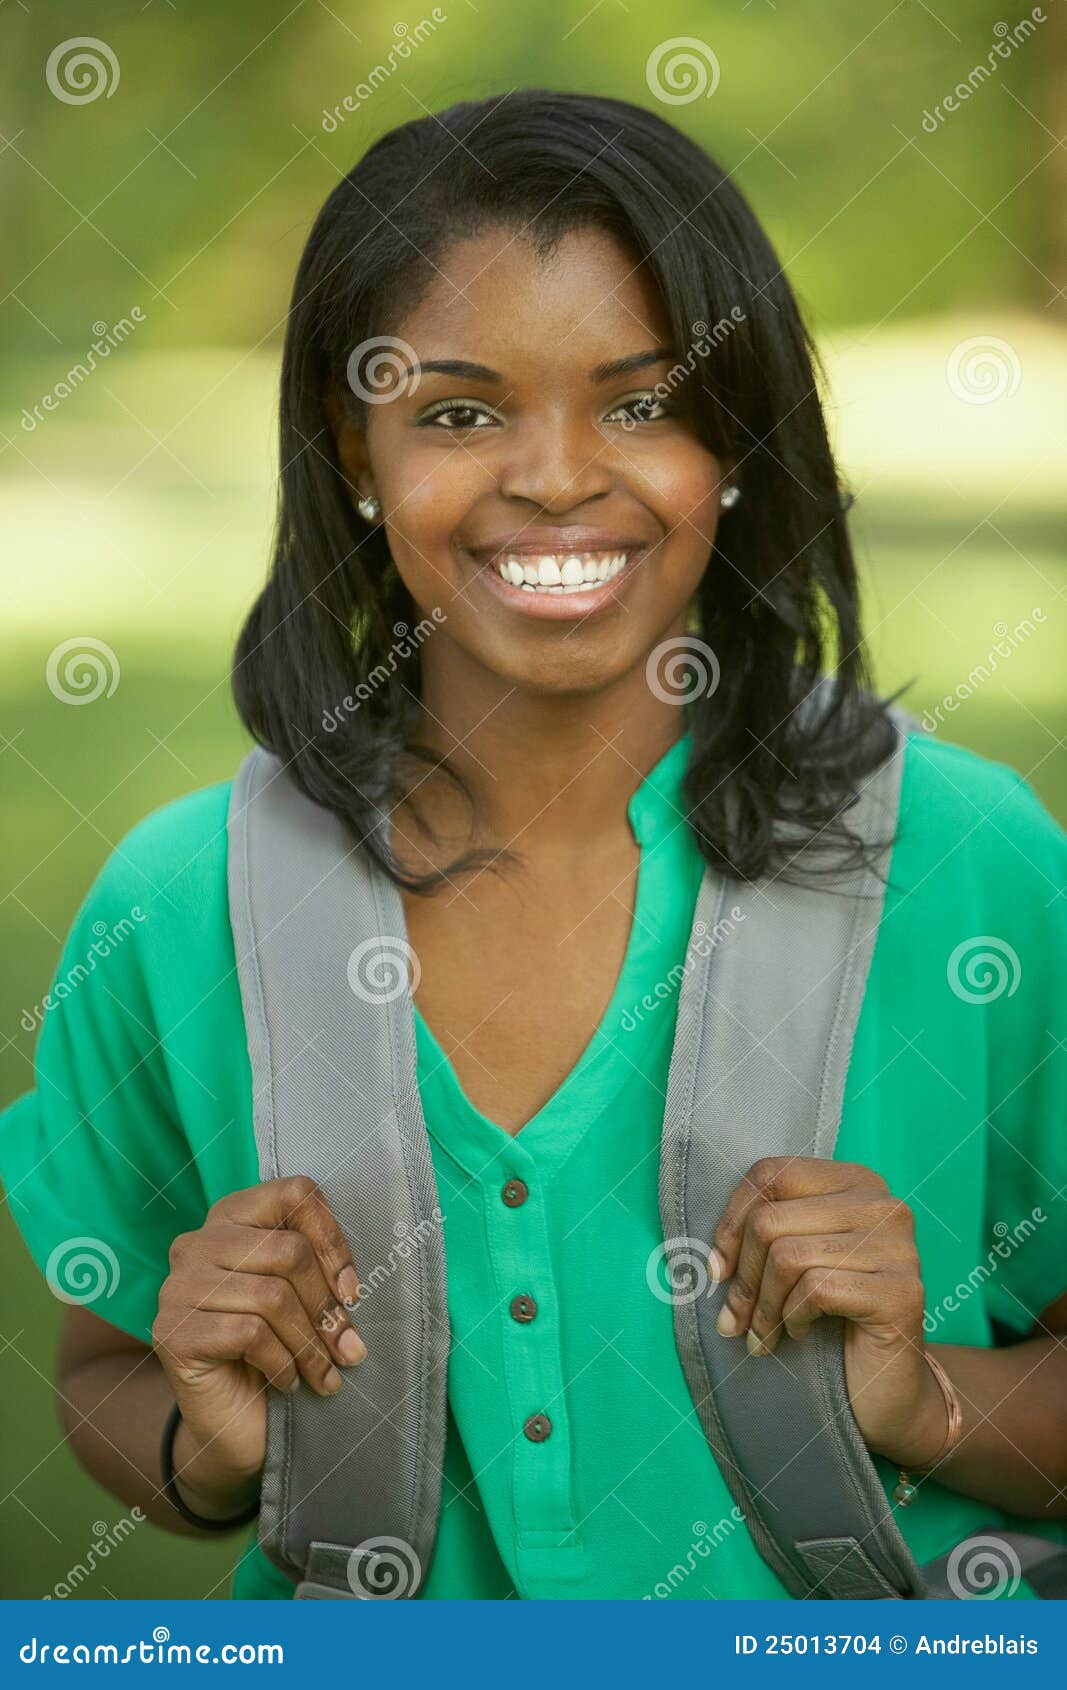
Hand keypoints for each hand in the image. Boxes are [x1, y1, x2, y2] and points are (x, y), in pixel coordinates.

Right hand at [152, 1175, 364, 1514]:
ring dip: (311, 1344)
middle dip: (326, 1306)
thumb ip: (317, 1269)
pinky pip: (249, 1334)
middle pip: (288, 1250)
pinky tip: (287, 1382)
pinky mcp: (172, 1331)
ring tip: (326, 1374)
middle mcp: (197, 1243)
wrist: (232, 1425)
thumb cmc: (275, 1350)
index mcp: (233, 1217)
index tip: (352, 1292)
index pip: (294, 1193)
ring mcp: (178, 1286)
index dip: (332, 1239)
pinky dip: (281, 1363)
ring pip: (272, 1296)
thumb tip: (351, 1288)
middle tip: (349, 1347)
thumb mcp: (300, 1299)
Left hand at [706, 1157, 947, 1468]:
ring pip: (787, 1257)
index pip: (770, 1175)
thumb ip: (763, 1237)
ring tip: (762, 1336)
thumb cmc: (832, 1320)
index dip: (730, 1222)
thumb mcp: (793, 1264)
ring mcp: (898, 1246)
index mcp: (854, 1182)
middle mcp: (882, 1205)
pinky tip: (801, 1332)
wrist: (886, 1391)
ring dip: (763, 1308)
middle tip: (733, 1321)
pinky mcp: (901, 1291)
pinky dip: (793, 1317)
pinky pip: (816, 1289)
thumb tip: (710, 1260)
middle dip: (742, 1279)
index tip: (717, 1271)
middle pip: (771, 1220)